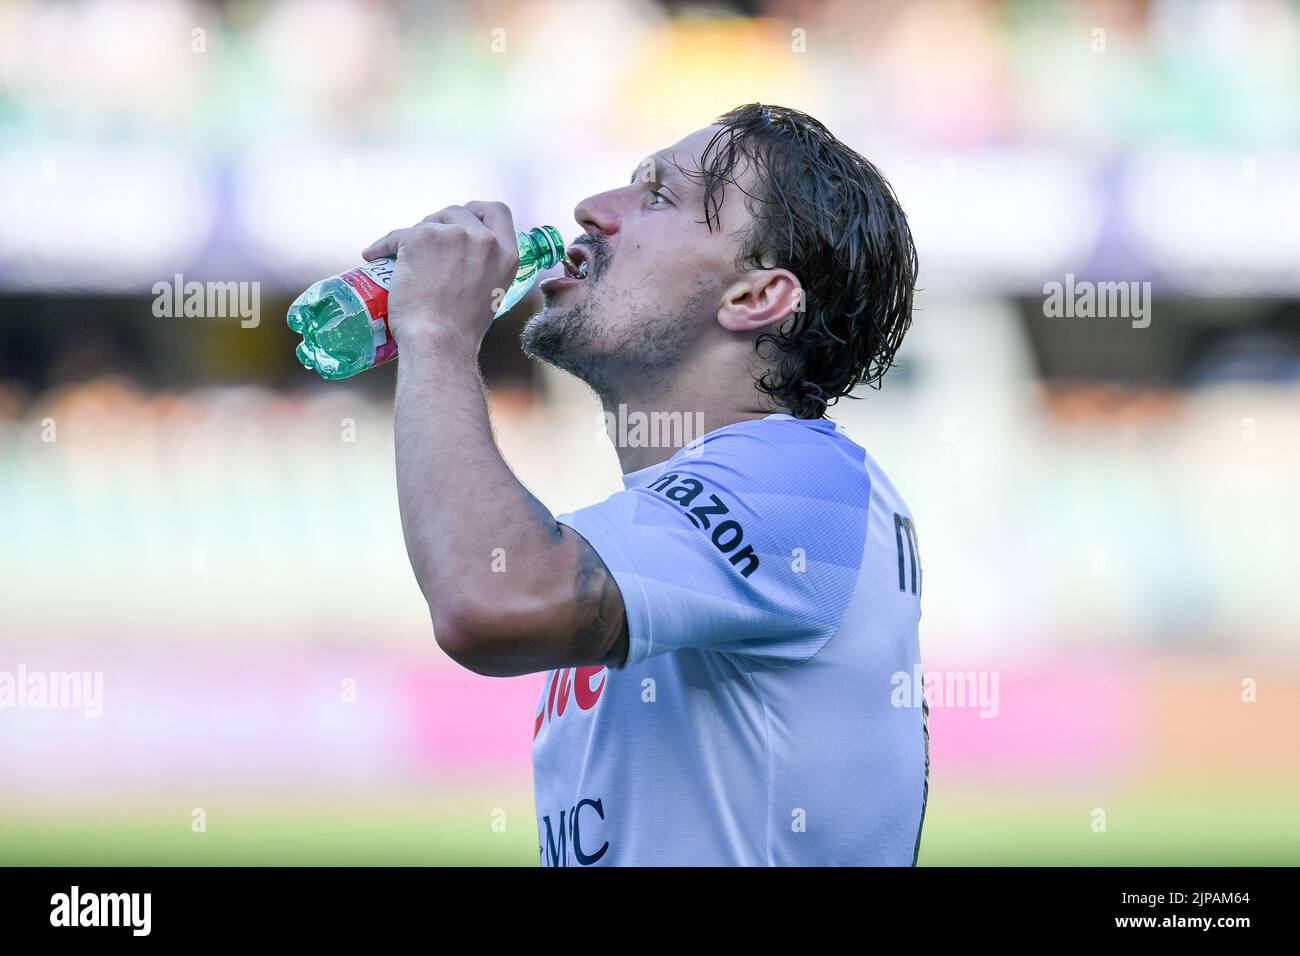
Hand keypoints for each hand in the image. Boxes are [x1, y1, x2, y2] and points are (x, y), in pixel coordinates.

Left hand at [361, 202, 517, 353]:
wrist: (438, 341)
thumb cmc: (461, 330)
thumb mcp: (491, 293)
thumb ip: (485, 267)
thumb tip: (464, 258)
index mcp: (507, 254)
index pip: (497, 211)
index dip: (478, 211)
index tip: (463, 220)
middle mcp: (484, 239)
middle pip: (459, 212)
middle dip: (441, 224)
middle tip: (427, 245)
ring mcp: (452, 235)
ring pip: (428, 222)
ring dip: (415, 235)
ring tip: (403, 256)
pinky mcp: (420, 238)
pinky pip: (397, 235)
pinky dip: (383, 246)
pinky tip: (374, 256)